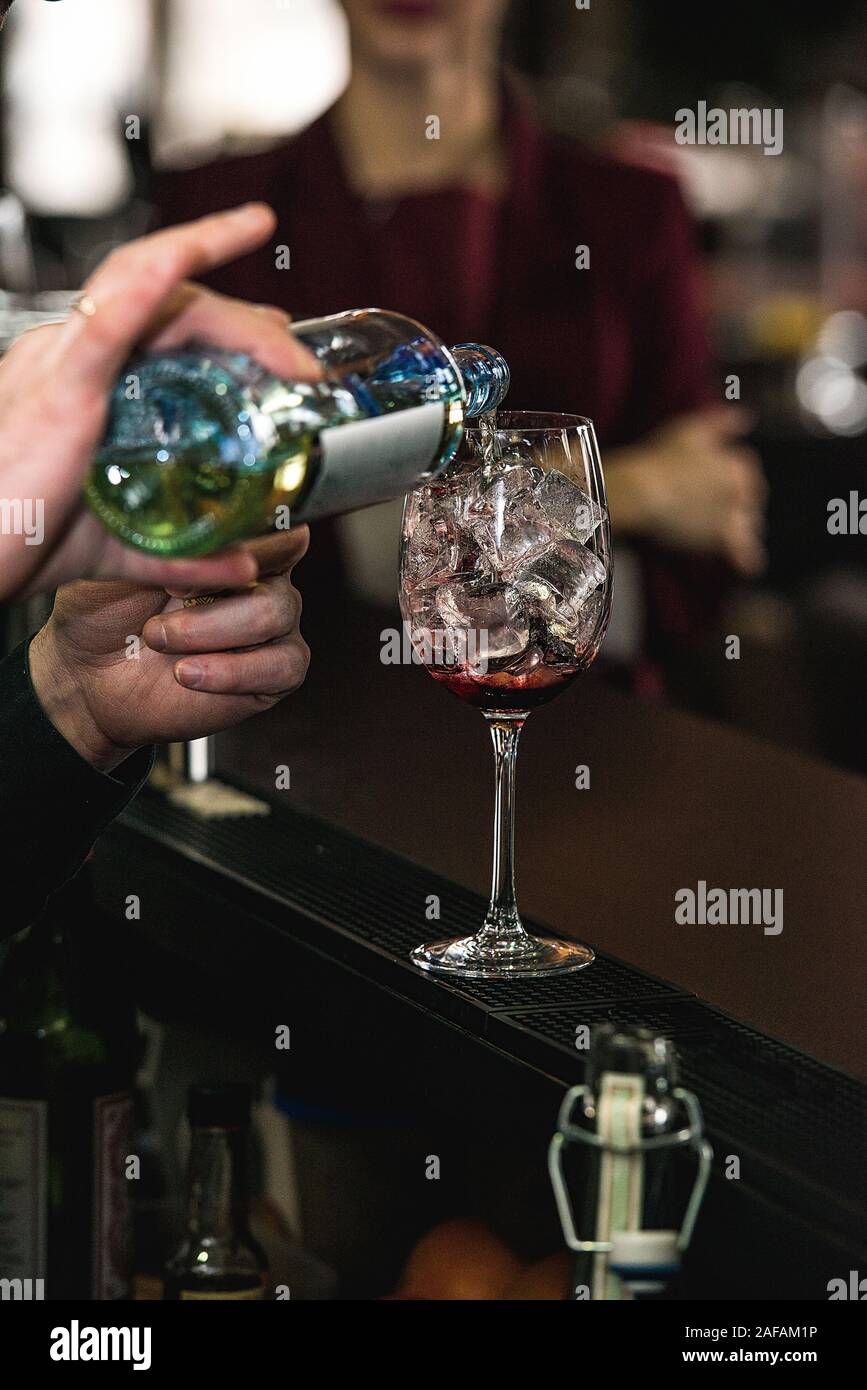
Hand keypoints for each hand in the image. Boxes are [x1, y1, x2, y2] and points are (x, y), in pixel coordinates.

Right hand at [0, 203, 320, 600]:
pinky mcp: (61, 387)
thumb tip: (243, 564)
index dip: (228, 323)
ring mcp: (64, 362)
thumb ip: (181, 555)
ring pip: (153, 291)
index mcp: (81, 380)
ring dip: (227, 304)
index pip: (163, 324)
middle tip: (300, 359)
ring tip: (285, 331)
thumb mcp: (115, 548)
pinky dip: (153, 282)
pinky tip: (192, 259)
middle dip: (247, 323)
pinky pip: (108, 319)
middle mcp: (72, 356)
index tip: (279, 341)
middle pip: (172, 304)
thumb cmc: (10, 541)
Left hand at [28, 530, 309, 772]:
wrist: (89, 674)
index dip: (240, 534)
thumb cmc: (105, 608)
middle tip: (167, 596)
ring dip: (211, 630)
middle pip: (279, 561)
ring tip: (160, 640)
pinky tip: (187, 672)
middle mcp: (264, 576)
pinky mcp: (277, 671)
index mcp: (234, 539)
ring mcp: (275, 624)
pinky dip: (231, 671)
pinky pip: (285, 667)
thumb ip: (172, 544)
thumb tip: (213, 544)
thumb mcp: (124, 561)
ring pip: (275, 613)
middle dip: (218, 586)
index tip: (189, 556)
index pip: (274, 517)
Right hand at [605, 407, 767, 575]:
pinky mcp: (722, 540)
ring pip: (748, 524)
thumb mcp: (693, 429)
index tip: (712, 480)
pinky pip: (744, 553)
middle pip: (749, 499)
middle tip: (709, 505)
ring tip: (724, 532)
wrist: (641, 491)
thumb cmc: (660, 458)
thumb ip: (724, 422)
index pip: (745, 470)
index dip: (728, 475)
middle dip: (736, 502)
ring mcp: (734, 516)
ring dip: (740, 527)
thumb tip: (747, 417)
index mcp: (739, 464)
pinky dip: (748, 558)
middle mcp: (743, 490)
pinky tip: (749, 565)